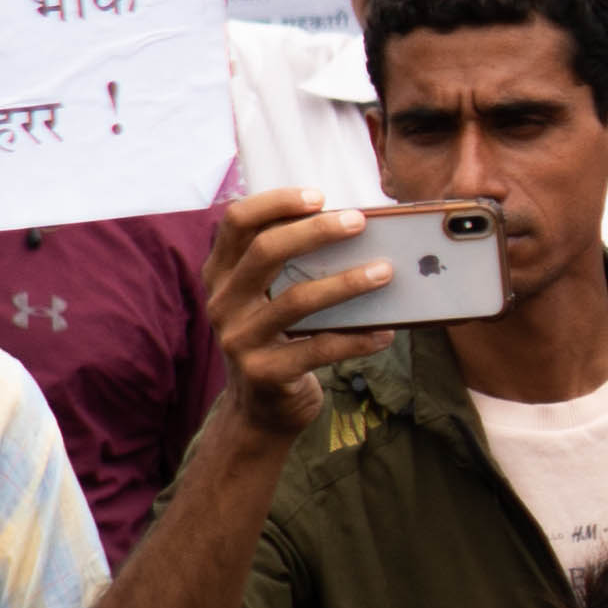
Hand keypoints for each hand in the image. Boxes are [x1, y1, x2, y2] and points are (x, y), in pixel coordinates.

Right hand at [201, 186, 400, 439]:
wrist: (261, 410)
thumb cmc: (279, 339)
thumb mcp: (271, 298)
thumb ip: (293, 264)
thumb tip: (356, 228)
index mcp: (222, 274)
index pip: (236, 222)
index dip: (275, 203)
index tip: (319, 197)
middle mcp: (223, 303)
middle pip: (265, 252)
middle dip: (315, 231)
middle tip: (359, 222)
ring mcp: (239, 340)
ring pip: (296, 300)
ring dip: (347, 282)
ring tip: (385, 271)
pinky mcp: (264, 373)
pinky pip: (318, 349)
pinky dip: (357, 338)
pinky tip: (385, 332)